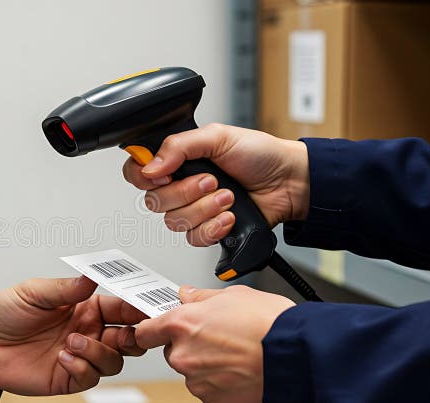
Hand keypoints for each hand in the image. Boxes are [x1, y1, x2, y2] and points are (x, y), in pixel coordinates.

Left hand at [0, 276, 146, 394]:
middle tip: (125, 332)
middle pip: (128, 337)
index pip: (122, 307)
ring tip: (72, 342)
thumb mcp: (33, 292)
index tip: (148, 306)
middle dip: (134, 335)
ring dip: (99, 352)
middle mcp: (87, 332)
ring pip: (114, 360)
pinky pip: (90, 377)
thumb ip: (66, 288)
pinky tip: (63, 358)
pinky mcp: (67, 378)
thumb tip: (92, 276)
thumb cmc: (3, 313)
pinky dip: (83, 368)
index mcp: (85, 308)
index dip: (138, 306)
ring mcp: (79, 356)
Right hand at [122, 123, 309, 245]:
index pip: (138, 172)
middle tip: (211, 181)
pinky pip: (194, 238)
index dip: (142, 176)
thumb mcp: (218, 136)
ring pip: (174, 222)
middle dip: (185, 192)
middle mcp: (181, 186)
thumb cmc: (260, 155)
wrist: (290, 183)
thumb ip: (179, 146)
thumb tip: (151, 165)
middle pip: (154, 201)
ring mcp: (194, 210)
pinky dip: (214, 227)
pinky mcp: (209, 231)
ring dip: (204, 209)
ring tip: (228, 196)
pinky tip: (230, 217)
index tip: (164, 174)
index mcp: (178, 160)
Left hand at [136, 285, 294, 402]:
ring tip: (237, 356)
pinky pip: (210, 391)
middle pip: (173, 352)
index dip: (154, 329)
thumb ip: (202, 297)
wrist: (295, 357)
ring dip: (207, 367)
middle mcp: (184, 356)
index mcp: (182, 325)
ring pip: (193, 373)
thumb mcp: (234, 295)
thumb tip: (187, 295)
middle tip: (219, 339)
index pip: (146, 331)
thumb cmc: (269, 324)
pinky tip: (242, 372)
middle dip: (190, 346)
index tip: (160, 329)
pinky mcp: (214, 402)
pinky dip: (222, 385)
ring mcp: (198, 382)